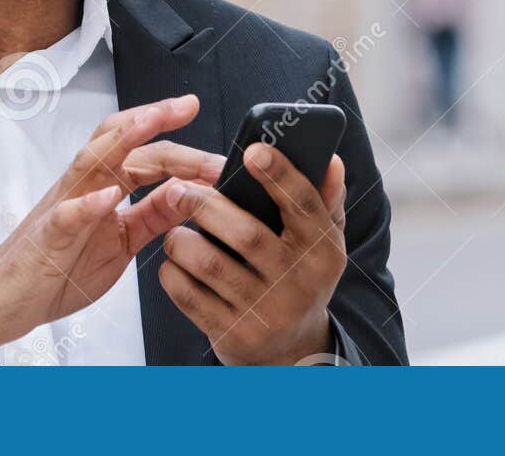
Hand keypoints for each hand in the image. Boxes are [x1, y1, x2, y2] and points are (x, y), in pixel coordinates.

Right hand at [0, 95, 220, 363]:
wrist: (5, 301)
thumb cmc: (59, 268)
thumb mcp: (123, 243)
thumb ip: (154, 216)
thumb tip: (191, 191)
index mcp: (104, 188)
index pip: (144, 153)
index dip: (179, 142)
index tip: (209, 134)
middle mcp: (84, 187)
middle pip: (119, 141)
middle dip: (154, 120)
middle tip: (187, 106)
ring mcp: (63, 207)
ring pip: (91, 162)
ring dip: (122, 140)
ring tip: (150, 121)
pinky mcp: (47, 237)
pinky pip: (66, 215)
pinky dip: (88, 204)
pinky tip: (109, 196)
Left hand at [154, 145, 347, 364]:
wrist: (292, 353)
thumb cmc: (301, 280)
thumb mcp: (323, 244)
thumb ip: (325, 200)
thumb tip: (331, 159)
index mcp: (322, 250)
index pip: (304, 206)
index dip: (280, 176)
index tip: (253, 151)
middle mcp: (297, 282)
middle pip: (246, 234)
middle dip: (205, 206)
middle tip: (178, 189)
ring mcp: (264, 312)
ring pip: (210, 265)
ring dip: (183, 241)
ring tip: (173, 229)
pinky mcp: (233, 334)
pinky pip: (190, 297)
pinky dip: (173, 274)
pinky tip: (174, 262)